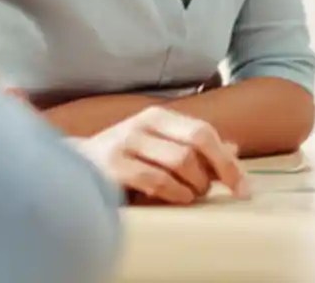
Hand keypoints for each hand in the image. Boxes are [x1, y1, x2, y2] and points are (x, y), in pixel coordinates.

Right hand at [74, 107, 249, 205]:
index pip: (204, 133)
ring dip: (194, 186)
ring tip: (190, 195)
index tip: (244, 188)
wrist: (71, 168)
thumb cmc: (124, 160)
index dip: (227, 162)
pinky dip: (174, 193)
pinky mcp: (110, 166)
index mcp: (158, 116)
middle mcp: (142, 124)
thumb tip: (234, 149)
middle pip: (195, 146)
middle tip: (210, 191)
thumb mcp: (160, 148)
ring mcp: (125, 142)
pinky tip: (178, 199)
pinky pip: (156, 180)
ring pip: (180, 162)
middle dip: (214, 173)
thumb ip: (194, 148)